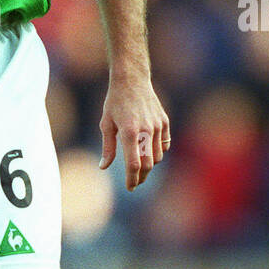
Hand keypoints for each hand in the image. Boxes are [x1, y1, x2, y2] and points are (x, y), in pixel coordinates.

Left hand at [99, 75, 170, 190]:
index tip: (130, 188)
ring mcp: (158, 126)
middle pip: (148, 164)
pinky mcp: (165, 122)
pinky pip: (165, 144)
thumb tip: (103, 167)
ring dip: (149, 164)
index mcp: (129, 132)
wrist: (132, 80)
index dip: (132, 179)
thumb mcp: (106, 124)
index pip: (133, 164)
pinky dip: (158, 152)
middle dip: (141, 177)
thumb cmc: (115, 102)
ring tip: (140, 167)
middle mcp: (146, 130)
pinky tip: (149, 152)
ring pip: (158, 156)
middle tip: (135, 183)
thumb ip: (107, 147)